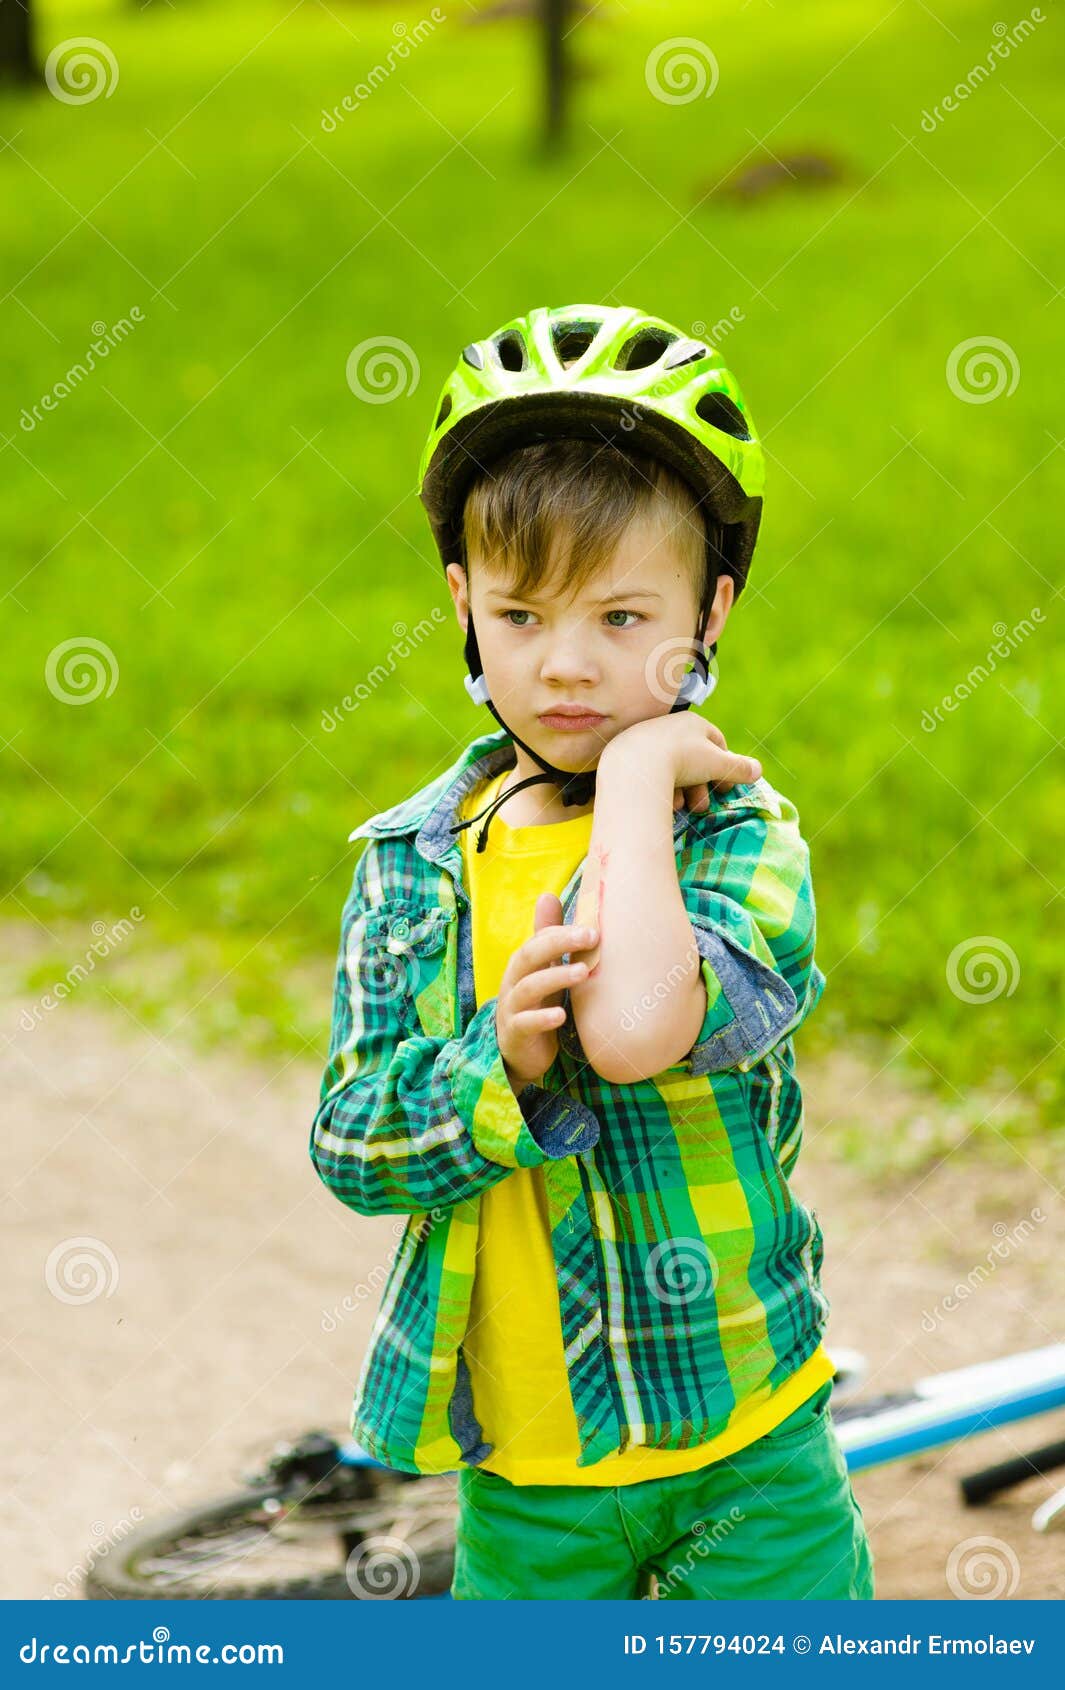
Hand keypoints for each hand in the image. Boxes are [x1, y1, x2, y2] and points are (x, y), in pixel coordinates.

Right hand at [496, 893, 599, 1092]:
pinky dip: (542, 1019)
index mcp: (523, 964)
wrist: (517, 1053)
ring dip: (555, 977)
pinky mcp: (515, 1034)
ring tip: (583, 972)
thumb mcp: (541, 969)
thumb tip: (548, 895)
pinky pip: (525, 1024)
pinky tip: (560, 1016)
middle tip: (591, 937)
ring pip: (528, 988)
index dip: (563, 932)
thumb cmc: (535, 1004)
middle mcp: (514, 981)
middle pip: (529, 955)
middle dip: (558, 944)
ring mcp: (512, 1008)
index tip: (594, 928)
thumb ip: (545, 936)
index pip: (539, 940)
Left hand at [606, 715, 761, 813]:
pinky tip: (663, 802)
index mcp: (692, 722)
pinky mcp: (628, 756)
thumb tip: (758, 771)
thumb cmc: (682, 759)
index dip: (725, 766)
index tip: (726, 788)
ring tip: (683, 807)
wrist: (635, 764)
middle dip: (702, 786)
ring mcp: (646, 740)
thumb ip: (738, 768)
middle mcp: (668, 726)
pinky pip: (651, 773)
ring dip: (683, 791)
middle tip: (702, 806)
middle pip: (693, 760)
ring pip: (672, 769)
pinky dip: (661, 788)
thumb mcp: (717, 764)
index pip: (716, 742)